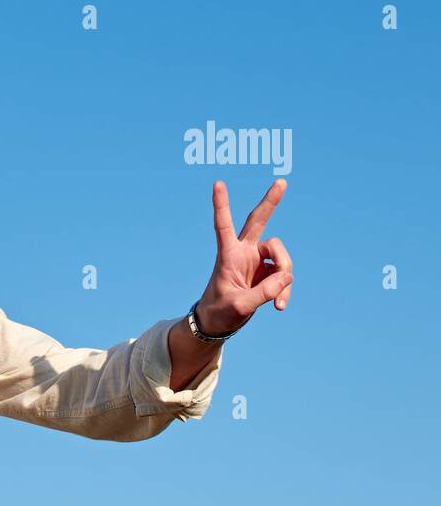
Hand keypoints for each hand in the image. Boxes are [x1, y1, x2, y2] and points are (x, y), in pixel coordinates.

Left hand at [195, 179, 292, 335]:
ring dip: (284, 279)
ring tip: (279, 303)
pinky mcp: (267, 272)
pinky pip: (284, 276)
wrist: (219, 323)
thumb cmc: (220, 312)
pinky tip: (280, 306)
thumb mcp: (240, 306)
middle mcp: (244, 252)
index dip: (222, 205)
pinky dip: (285, 290)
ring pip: (281, 258)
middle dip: (271, 202)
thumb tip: (286, 276)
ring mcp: (257, 261)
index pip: (223, 226)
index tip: (218, 183)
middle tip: (282, 182)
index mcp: (228, 255)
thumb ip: (264, 292)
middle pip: (259, 222)